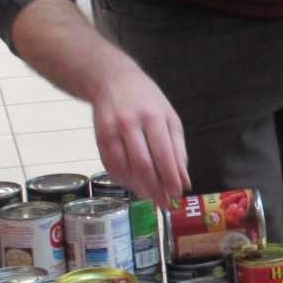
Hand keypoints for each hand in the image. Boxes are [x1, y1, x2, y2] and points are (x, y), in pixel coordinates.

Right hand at [89, 49, 189, 205]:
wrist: (112, 79)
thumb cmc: (147, 101)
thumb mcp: (169, 118)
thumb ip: (178, 149)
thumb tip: (184, 180)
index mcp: (155, 117)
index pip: (165, 155)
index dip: (171, 178)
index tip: (178, 194)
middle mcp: (132, 123)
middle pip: (143, 164)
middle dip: (155, 188)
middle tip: (163, 203)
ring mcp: (112, 129)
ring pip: (124, 167)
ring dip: (137, 187)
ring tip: (149, 197)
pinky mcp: (99, 135)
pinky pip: (109, 164)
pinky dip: (121, 179)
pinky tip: (131, 186)